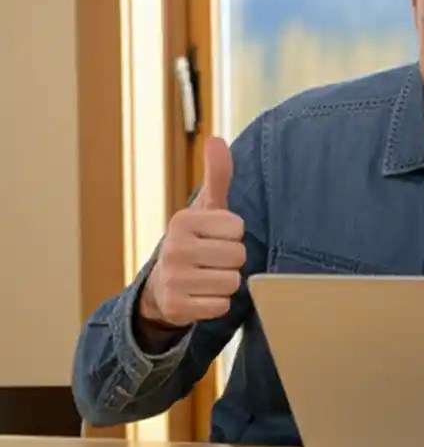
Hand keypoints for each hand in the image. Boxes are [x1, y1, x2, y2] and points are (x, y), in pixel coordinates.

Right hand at [138, 137, 245, 328]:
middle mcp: (173, 248)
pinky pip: (221, 305)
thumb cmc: (194, 241)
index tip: (214, 237)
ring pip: (232, 281)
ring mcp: (172, 280)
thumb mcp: (206, 209)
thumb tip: (216, 139)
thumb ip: (217, 176)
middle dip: (230, 260)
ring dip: (225, 282)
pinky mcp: (177, 307)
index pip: (237, 228)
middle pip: (237, 256)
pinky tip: (201, 296)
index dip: (232, 235)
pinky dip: (217, 304)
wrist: (163, 287)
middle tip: (211, 260)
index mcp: (182, 220)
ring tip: (206, 276)